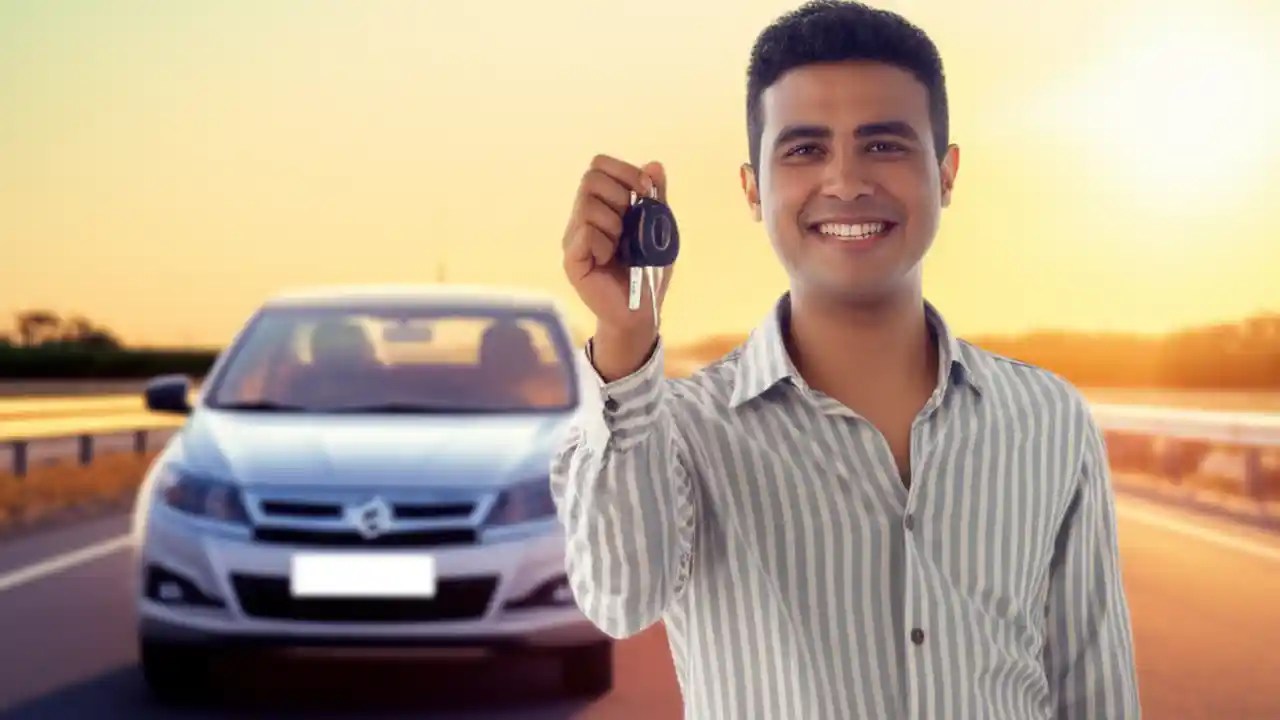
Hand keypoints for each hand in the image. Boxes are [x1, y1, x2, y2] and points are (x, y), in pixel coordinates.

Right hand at [561, 154, 674, 344]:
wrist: (641, 311)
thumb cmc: (648, 270)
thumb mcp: (659, 228)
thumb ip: (656, 197)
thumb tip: (654, 165)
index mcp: (602, 204)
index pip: (599, 166)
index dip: (623, 171)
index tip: (645, 190)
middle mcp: (583, 216)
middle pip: (591, 178)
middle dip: (620, 194)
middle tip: (631, 222)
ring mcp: (574, 238)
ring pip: (588, 204)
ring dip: (615, 223)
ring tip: (620, 246)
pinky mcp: (572, 259)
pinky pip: (585, 233)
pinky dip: (605, 242)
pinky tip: (610, 259)